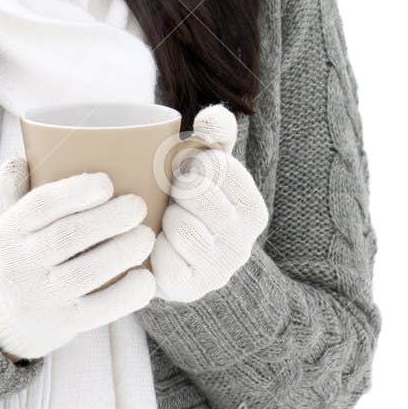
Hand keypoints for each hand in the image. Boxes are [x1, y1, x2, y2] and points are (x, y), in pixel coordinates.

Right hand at [0, 158, 156, 360]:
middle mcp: (19, 266)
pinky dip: (126, 294)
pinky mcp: (64, 323)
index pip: (39, 206)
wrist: (14, 314)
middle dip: (108, 219)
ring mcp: (41, 298)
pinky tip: (145, 278)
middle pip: (65, 238)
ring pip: (83, 274)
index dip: (75, 191)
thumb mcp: (16, 219)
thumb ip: (19, 187)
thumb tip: (20, 157)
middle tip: (139, 206)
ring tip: (145, 237)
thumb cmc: (30, 249)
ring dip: (121, 252)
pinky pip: (98, 311)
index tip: (107, 183)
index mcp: (9, 231)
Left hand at [149, 105, 269, 303]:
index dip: (192, 163)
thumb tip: (212, 117)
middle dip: (178, 188)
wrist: (168, 257)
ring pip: (186, 230)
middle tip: (172, 195)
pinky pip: (168, 263)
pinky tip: (156, 245)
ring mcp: (218, 270)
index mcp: (253, 209)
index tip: (187, 172)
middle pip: (201, 195)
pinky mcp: (190, 290)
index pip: (220, 167)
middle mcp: (244, 243)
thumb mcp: (205, 166)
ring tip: (165, 220)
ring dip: (166, 219)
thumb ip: (216, 135)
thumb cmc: (187, 202)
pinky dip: (154, 250)